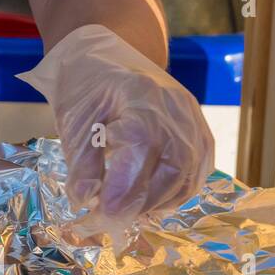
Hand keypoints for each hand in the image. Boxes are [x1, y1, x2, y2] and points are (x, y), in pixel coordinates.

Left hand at [19, 24, 212, 219]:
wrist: (107, 53)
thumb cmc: (86, 84)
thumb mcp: (73, 119)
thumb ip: (81, 162)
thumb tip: (86, 202)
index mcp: (142, 95)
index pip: (143, 147)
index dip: (125, 187)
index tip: (101, 214)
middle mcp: (177, 109)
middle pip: (172, 169)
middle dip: (138, 205)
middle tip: (108, 221)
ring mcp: (193, 122)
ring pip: (187, 178)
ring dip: (155, 204)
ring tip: (124, 212)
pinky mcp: (200, 135)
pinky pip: (195, 176)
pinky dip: (171, 197)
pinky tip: (146, 203)